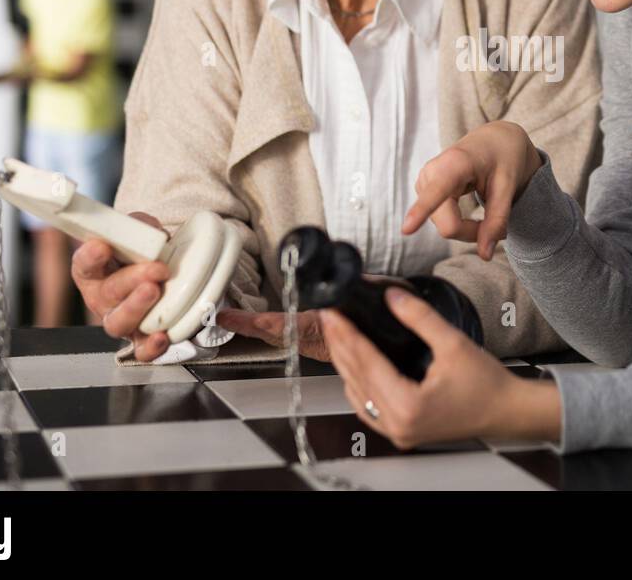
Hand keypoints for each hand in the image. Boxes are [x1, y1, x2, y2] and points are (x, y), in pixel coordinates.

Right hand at [71, 211, 171, 361]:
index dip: (91, 257)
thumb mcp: (139, 232)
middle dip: (131, 280)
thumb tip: (152, 232)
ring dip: (136, 308)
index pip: (84, 264)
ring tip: (154, 291)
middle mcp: (102, 298)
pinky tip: (161, 336)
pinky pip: (140, 349)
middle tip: (154, 269)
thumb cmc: (141, 253)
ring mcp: (120, 320)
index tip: (101, 247)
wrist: (160, 273)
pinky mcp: (139, 338)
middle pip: (108, 293)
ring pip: (118, 322)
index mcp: (94, 271)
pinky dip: (150, 346)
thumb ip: (141, 227)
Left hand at [216, 274, 400, 360]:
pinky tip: (262, 327)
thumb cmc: (397, 324)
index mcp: (333, 332)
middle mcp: (323, 343)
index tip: (236, 319)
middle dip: (250, 328)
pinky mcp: (324, 347)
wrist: (407, 352)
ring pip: (285, 340)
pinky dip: (275, 332)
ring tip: (233, 320)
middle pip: (279, 336)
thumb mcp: (389, 296)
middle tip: (224, 318)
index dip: (261, 324)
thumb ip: (371, 288)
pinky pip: (294, 341)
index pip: (290, 326)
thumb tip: (357, 278)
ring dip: (260, 331)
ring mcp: (322, 348)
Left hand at [321, 287, 559, 448]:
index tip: (333, 313)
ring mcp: (397, 431)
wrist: (507, 411)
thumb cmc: (487, 385)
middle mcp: (397, 424)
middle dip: (339, 344)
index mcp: (408, 406)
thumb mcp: (453, 343)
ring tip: (337, 334)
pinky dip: (357, 384)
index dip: (346, 334)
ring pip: (357, 394)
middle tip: (328, 316)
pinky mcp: (401, 430)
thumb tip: (391, 296)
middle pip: (355, 378)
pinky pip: (367, 407)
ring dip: (345, 364)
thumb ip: (419, 317)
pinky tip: (353, 365)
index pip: (366, 363)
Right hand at [401, 121, 542, 260]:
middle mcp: (431, 174)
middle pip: (447, 225)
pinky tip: (471, 207)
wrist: (494, 140)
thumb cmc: (503, 157)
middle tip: (499, 225)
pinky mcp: (424, 192)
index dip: (420, 212)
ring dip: (467, 228)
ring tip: (488, 211)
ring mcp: (424, 184)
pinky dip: (460, 223)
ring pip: (444, 227)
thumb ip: (497, 220)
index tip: (406, 229)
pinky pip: (441, 222)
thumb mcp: (508, 187)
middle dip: (473, 232)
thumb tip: (485, 256)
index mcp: (454, 164)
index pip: (437, 193)